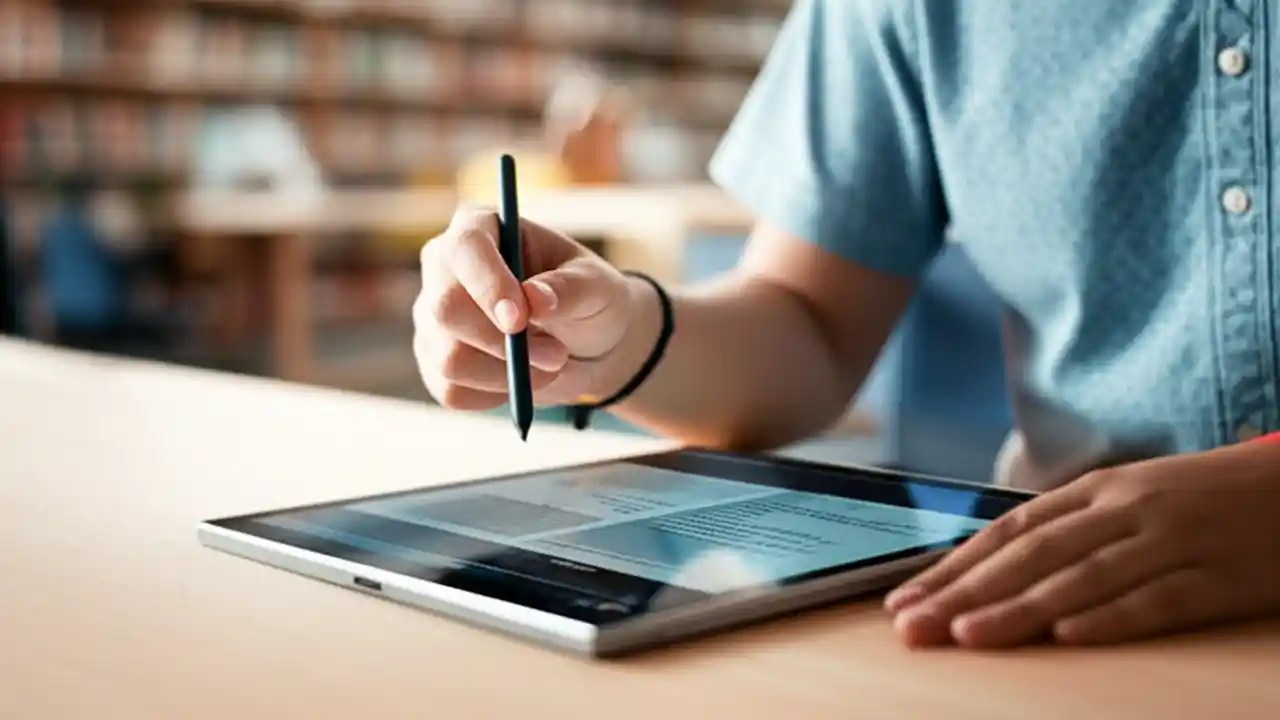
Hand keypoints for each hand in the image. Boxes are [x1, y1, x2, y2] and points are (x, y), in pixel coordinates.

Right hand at [414, 206, 651, 410]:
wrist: (588, 344)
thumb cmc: (589, 299)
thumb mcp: (596, 286)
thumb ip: (568, 288)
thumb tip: (534, 297)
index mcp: (481, 228)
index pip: (465, 248)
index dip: (488, 284)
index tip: (519, 320)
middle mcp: (444, 268)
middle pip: (445, 309)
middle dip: (502, 343)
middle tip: (555, 355)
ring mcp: (433, 317)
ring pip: (449, 359)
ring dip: (508, 375)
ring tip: (551, 364)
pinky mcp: (434, 361)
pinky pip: (452, 391)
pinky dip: (496, 395)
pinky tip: (522, 380)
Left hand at [884, 444, 1279, 647]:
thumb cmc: (1200, 497)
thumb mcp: (1129, 498)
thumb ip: (1069, 528)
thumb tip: (995, 563)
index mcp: (1097, 492)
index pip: (1009, 531)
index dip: (954, 566)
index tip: (906, 598)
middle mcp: (1123, 511)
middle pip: (1031, 555)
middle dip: (965, 592)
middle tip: (914, 626)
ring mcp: (1169, 542)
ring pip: (1081, 578)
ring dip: (1020, 609)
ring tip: (969, 634)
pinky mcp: (1216, 577)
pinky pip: (1157, 600)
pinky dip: (1111, 617)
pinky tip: (1070, 636)